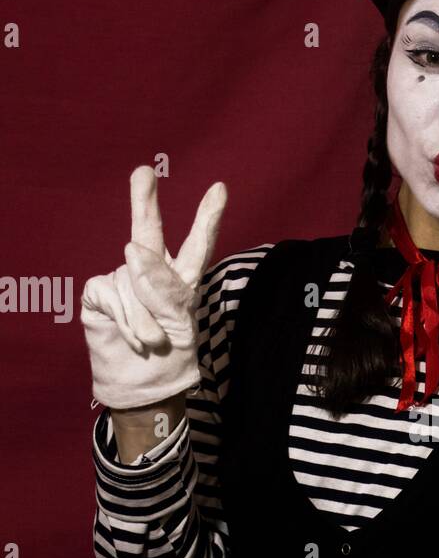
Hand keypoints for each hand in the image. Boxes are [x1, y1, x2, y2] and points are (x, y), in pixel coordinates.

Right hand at [80, 166, 227, 408]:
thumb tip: (131, 250)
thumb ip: (164, 289)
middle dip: (144, 201)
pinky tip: (134, 339)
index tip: (220, 189)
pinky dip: (128, 321)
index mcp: (181, 279)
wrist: (142, 385)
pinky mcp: (100, 292)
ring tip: (154, 341)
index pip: (197, 245)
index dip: (207, 218)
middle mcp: (150, 273)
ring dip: (147, 319)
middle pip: (148, 232)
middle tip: (143, 172)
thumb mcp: (181, 325)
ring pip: (135, 283)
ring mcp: (123, 280)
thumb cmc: (171, 357)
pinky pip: (114, 296)